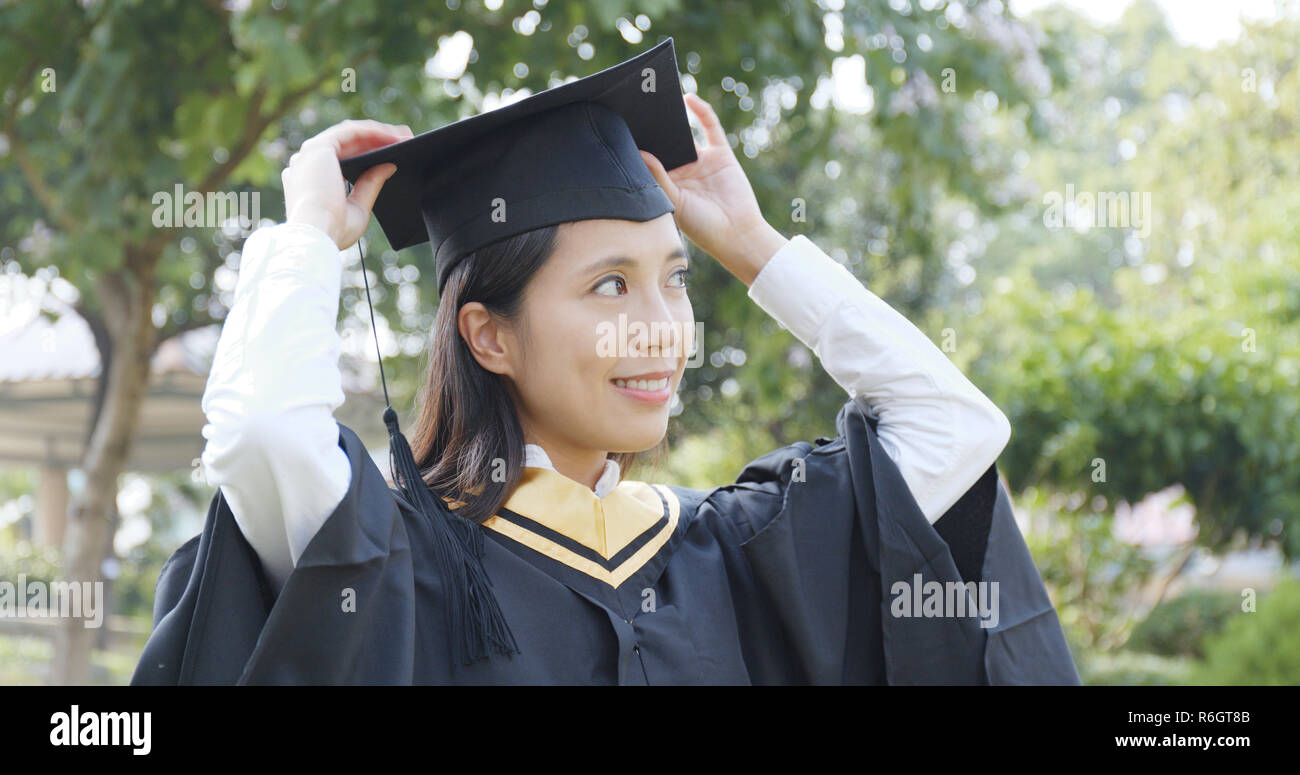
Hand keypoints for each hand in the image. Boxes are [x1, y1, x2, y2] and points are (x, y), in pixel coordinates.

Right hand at [282, 119, 413, 249]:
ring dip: (379, 133)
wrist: (318, 234)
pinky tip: (394, 136)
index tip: (393, 154)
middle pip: (349, 144)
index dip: (369, 153)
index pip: (343, 159)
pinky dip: (374, 131)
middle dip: (378, 140)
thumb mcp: (358, 207)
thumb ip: (370, 185)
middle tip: (404, 140)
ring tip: (405, 136)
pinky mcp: (320, 147)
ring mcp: (311, 153)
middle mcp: (309, 163)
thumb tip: (389, 167)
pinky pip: (351, 132)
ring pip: (351, 135)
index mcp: (312, 179)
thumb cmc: (332, 231)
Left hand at [640, 93, 787, 285]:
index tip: (619, 128)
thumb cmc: (702, 226)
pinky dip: (700, 111)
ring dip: (672, 116)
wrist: (737, 234)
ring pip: (684, 132)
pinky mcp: (720, 153)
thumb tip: (638, 152)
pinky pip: (709, 126)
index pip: (648, 159)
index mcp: (667, 184)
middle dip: (652, 127)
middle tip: (633, 106)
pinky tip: (687, 98)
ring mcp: (701, 161)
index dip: (637, 145)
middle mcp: (682, 170)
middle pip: (664, 143)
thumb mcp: (674, 202)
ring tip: (654, 97)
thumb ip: (658, 177)